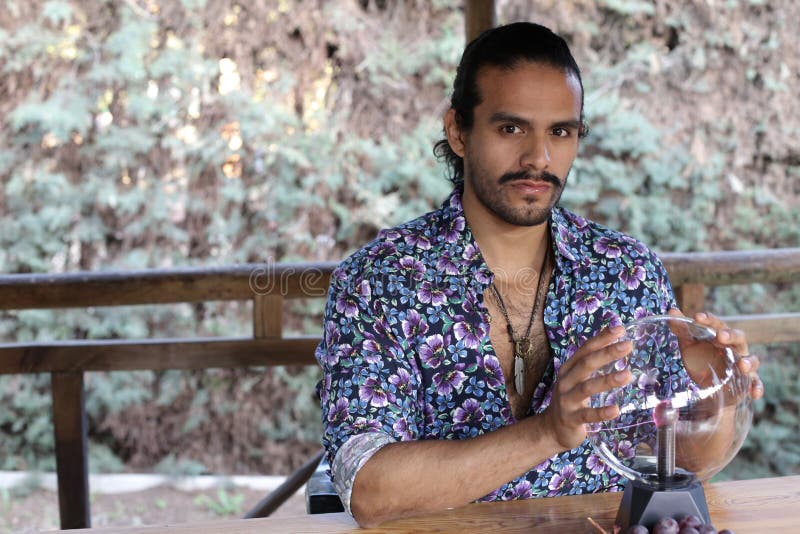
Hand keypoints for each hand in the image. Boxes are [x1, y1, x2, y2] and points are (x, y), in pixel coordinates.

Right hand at [541, 326, 632, 450]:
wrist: (552, 428)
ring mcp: (567, 400)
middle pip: (586, 364)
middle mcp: (566, 381)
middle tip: (627, 345)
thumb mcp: (577, 379)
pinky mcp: (571, 419)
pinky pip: (587, 415)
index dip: (602, 339)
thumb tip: (615, 343)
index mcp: (568, 369)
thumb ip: (591, 364)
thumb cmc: (571, 399)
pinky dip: (601, 412)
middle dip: (607, 353)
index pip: (585, 349)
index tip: (620, 330)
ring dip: (607, 380)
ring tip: (627, 375)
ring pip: (587, 387)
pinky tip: (615, 410)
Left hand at [668, 309, 763, 399]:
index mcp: (721, 337)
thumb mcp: (689, 346)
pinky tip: (754, 393)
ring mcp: (742, 365)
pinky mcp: (746, 382)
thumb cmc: (701, 360)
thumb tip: (671, 310)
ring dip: (749, 362)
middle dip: (731, 336)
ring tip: (742, 365)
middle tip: (720, 336)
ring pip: (753, 360)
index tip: (697, 317)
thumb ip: (682, 330)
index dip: (709, 320)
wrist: (708, 387)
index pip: (718, 324)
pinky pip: (756, 383)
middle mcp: (735, 348)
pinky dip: (757, 387)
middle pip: (739, 338)